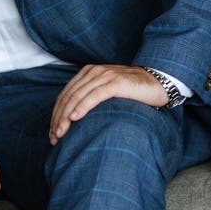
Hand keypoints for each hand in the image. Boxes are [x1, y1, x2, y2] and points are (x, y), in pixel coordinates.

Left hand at [49, 64, 167, 144]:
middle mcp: (93, 72)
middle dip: (58, 118)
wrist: (158, 83)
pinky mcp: (116, 82)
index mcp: (88, 73)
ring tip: (60, 133)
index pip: (65, 95)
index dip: (56, 114)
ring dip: (66, 116)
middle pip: (68, 96)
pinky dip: (82, 106)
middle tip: (54, 137)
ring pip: (78, 96)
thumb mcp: (107, 92)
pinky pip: (95, 95)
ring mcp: (104, 76)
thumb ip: (91, 99)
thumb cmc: (132, 92)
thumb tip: (73, 121)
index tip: (52, 133)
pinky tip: (74, 118)